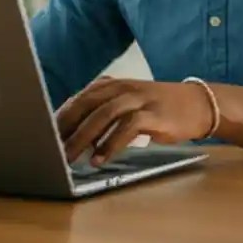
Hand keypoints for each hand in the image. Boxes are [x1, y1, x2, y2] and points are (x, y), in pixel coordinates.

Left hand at [56, 76, 214, 165]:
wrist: (199, 104)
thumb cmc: (158, 107)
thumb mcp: (129, 102)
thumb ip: (103, 110)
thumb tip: (71, 133)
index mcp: (113, 84)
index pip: (79, 98)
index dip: (60, 117)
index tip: (43, 135)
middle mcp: (124, 88)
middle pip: (87, 105)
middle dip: (66, 128)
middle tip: (50, 149)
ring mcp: (140, 99)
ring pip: (104, 115)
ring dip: (84, 137)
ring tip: (69, 158)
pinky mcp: (154, 114)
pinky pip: (127, 128)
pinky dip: (110, 144)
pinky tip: (100, 159)